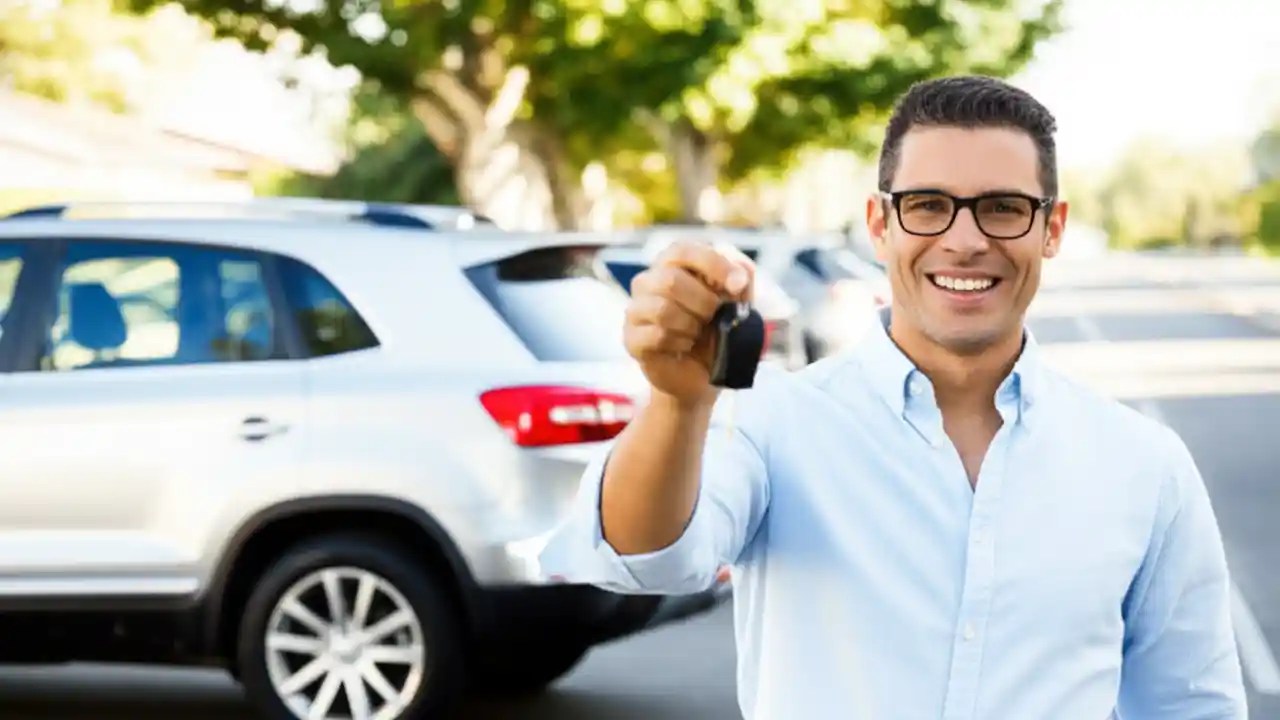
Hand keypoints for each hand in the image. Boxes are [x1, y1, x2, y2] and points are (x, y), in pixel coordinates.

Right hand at [623, 239, 755, 406]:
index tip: (738, 285)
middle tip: (713, 318)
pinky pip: (657, 336)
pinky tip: (683, 347)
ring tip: (696, 334)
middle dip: (703, 303)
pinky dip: (679, 343)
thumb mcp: (738, 301)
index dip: (712, 264)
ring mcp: (635, 310)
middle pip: (670, 280)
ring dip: (691, 326)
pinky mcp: (631, 338)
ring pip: (663, 309)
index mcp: (673, 264)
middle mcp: (648, 281)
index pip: (683, 250)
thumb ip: (742, 278)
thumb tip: (739, 275)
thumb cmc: (716, 330)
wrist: (703, 373)